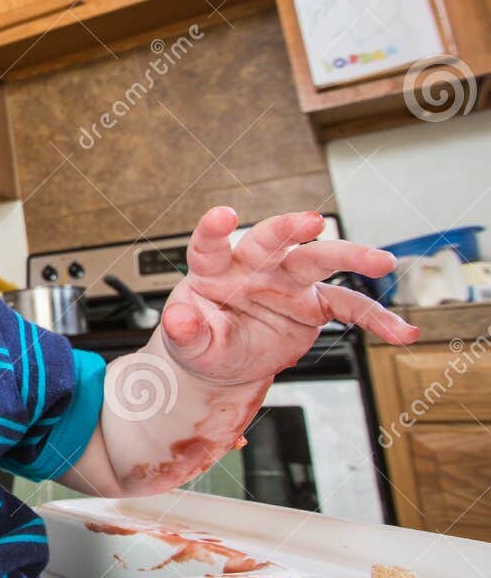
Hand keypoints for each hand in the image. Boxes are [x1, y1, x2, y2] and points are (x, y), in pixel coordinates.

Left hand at [160, 207, 418, 384]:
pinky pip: (348, 307)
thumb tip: (178, 322)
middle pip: (272, 240)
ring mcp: (287, 283)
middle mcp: (253, 268)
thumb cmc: (202, 342)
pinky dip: (375, 318)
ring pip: (319, 261)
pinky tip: (400, 331)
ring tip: (382, 261)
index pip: (210, 245)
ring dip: (351, 257)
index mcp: (214, 271)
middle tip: (311, 221)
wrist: (225, 362)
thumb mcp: (189, 344)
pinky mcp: (314, 304)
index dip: (214, 229)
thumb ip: (184, 333)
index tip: (223, 215)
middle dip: (290, 228)